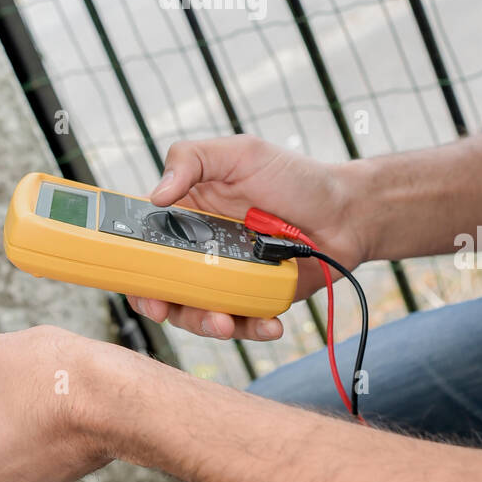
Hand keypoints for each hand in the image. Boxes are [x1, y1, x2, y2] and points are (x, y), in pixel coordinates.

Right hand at [128, 133, 357, 341]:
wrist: (349, 212)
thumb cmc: (294, 177)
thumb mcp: (241, 153)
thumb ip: (192, 159)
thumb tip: (155, 195)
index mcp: (188, 214)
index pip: (146, 241)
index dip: (133, 265)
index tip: (137, 282)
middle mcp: (201, 249)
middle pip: (165, 286)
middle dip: (163, 305)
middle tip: (168, 311)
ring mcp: (228, 277)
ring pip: (199, 312)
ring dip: (206, 324)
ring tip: (227, 323)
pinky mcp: (255, 298)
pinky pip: (243, 322)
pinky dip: (251, 329)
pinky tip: (270, 325)